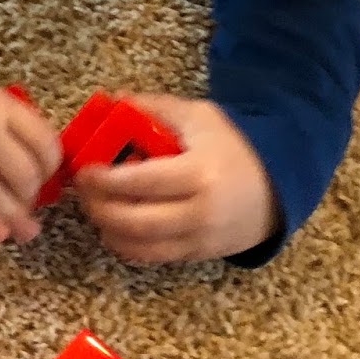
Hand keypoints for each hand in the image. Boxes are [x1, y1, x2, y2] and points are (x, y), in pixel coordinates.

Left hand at [71, 92, 279, 262]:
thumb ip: (154, 108)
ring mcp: (199, 240)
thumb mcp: (198, 117)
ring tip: (94, 206)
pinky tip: (114, 225)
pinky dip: (126, 245)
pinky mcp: (197, 255)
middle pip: (134, 221)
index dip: (105, 180)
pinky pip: (152, 258)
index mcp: (199, 174)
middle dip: (98, 207)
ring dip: (106, 228)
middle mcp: (200, 213)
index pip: (141, 183)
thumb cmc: (232, 147)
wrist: (277, 186)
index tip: (84, 170)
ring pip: (139, 247)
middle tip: (82, 189)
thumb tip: (110, 100)